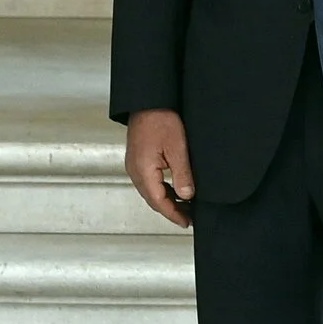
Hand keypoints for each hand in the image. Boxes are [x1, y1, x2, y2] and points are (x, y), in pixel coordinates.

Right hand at [125, 108, 196, 227]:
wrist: (147, 101)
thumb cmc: (160, 118)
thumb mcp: (177, 148)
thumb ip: (182, 175)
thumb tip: (187, 196)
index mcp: (143, 170)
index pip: (159, 202)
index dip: (173, 215)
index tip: (186, 223)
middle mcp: (134, 170)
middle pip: (152, 199)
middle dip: (170, 210)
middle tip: (188, 218)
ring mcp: (133, 165)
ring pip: (150, 191)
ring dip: (166, 201)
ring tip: (185, 206)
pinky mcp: (137, 159)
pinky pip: (148, 181)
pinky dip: (161, 190)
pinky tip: (174, 189)